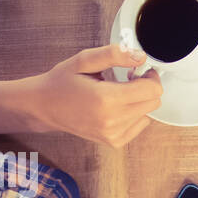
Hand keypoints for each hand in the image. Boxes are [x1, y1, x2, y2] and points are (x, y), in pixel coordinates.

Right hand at [22, 44, 163, 147]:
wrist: (44, 106)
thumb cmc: (62, 82)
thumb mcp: (84, 60)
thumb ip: (113, 55)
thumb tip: (140, 57)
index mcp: (106, 99)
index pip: (152, 90)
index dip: (150, 76)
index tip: (139, 70)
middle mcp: (112, 121)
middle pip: (153, 102)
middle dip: (145, 87)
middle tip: (127, 79)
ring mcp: (113, 134)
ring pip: (147, 114)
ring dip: (138, 101)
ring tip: (116, 93)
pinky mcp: (114, 141)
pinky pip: (139, 125)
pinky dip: (133, 114)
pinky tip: (116, 107)